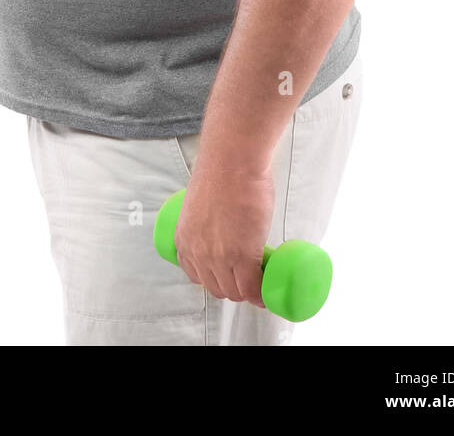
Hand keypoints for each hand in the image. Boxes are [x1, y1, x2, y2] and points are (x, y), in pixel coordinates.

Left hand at [173, 164, 274, 306]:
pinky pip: (253, 288)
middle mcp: (197, 252)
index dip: (215, 278)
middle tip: (250, 278)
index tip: (228, 275)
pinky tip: (269, 290)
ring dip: (249, 292)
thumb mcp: (202, 205)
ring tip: (261, 281)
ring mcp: (219, 257)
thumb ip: (207, 223)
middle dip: (233, 287)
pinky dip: (262, 294)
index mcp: (184, 239)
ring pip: (235, 291)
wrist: (233, 159)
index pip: (197, 275)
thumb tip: (223, 227)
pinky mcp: (243, 256)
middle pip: (216, 287)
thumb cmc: (222, 171)